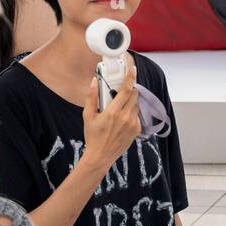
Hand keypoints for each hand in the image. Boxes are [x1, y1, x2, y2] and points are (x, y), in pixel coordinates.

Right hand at [81, 54, 140, 168]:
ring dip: (130, 102)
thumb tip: (94, 81)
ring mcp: (133, 124)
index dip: (130, 77)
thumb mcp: (87, 116)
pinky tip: (123, 118)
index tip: (132, 68)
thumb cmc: (93, 136)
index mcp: (113, 112)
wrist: (100, 156)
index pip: (126, 90)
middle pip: (134, 95)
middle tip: (122, 90)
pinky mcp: (137, 130)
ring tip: (120, 107)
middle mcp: (125, 117)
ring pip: (136, 105)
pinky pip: (137, 116)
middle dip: (130, 90)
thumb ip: (91, 97)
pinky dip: (132, 112)